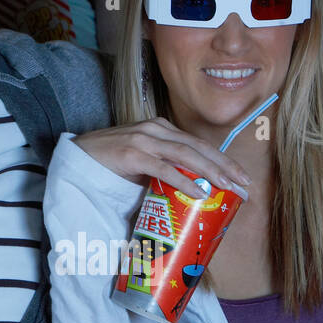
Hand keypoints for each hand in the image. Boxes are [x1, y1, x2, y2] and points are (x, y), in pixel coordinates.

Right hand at [71, 118, 250, 200]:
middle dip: (225, 167)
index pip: (199, 144)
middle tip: (245, 186)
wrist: (78, 157)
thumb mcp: (144, 162)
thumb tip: (194, 192)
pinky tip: (199, 191)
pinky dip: (184, 180)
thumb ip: (166, 168)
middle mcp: (155, 130)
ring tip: (229, 188)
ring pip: (186, 155)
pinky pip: (164, 168)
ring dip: (211, 172)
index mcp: (161, 129)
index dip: (223, 161)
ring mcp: (143, 140)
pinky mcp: (131, 154)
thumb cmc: (111, 163)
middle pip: (199, 148)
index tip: (242, 178)